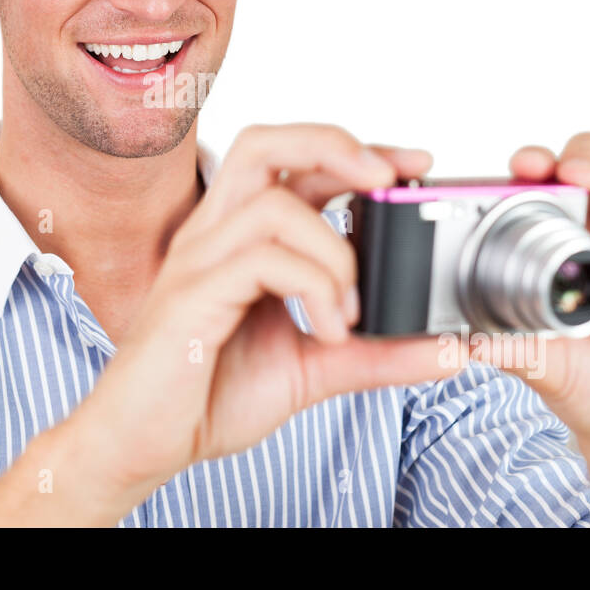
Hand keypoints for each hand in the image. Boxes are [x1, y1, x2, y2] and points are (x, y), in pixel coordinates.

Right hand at [75, 123, 461, 514]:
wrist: (142, 444)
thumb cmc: (209, 395)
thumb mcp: (314, 368)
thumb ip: (375, 352)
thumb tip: (447, 348)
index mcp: (239, 237)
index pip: (294, 161)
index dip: (354, 150)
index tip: (413, 164)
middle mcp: (214, 235)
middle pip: (264, 145)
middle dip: (334, 146)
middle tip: (388, 180)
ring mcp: (198, 261)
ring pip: (273, 206)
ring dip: (335, 252)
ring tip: (351, 310)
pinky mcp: (190, 296)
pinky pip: (261, 261)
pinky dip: (313, 288)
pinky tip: (328, 330)